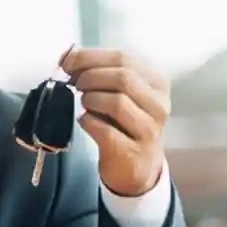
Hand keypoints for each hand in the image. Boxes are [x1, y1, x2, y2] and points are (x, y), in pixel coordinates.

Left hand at [61, 48, 169, 196]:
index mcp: (157, 83)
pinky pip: (104, 129)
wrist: (137, 169)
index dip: (90, 57)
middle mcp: (159, 104)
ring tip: (85, 104)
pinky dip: (88, 122)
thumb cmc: (124, 125)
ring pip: (116, 102)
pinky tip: (86, 122)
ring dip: (90, 100)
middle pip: (122, 77)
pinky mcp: (132, 152)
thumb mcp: (120, 94)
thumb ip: (101, 73)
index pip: (124, 58)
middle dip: (90, 77)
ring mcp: (149, 130)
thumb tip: (67, 57)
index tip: (67, 62)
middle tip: (75, 84)